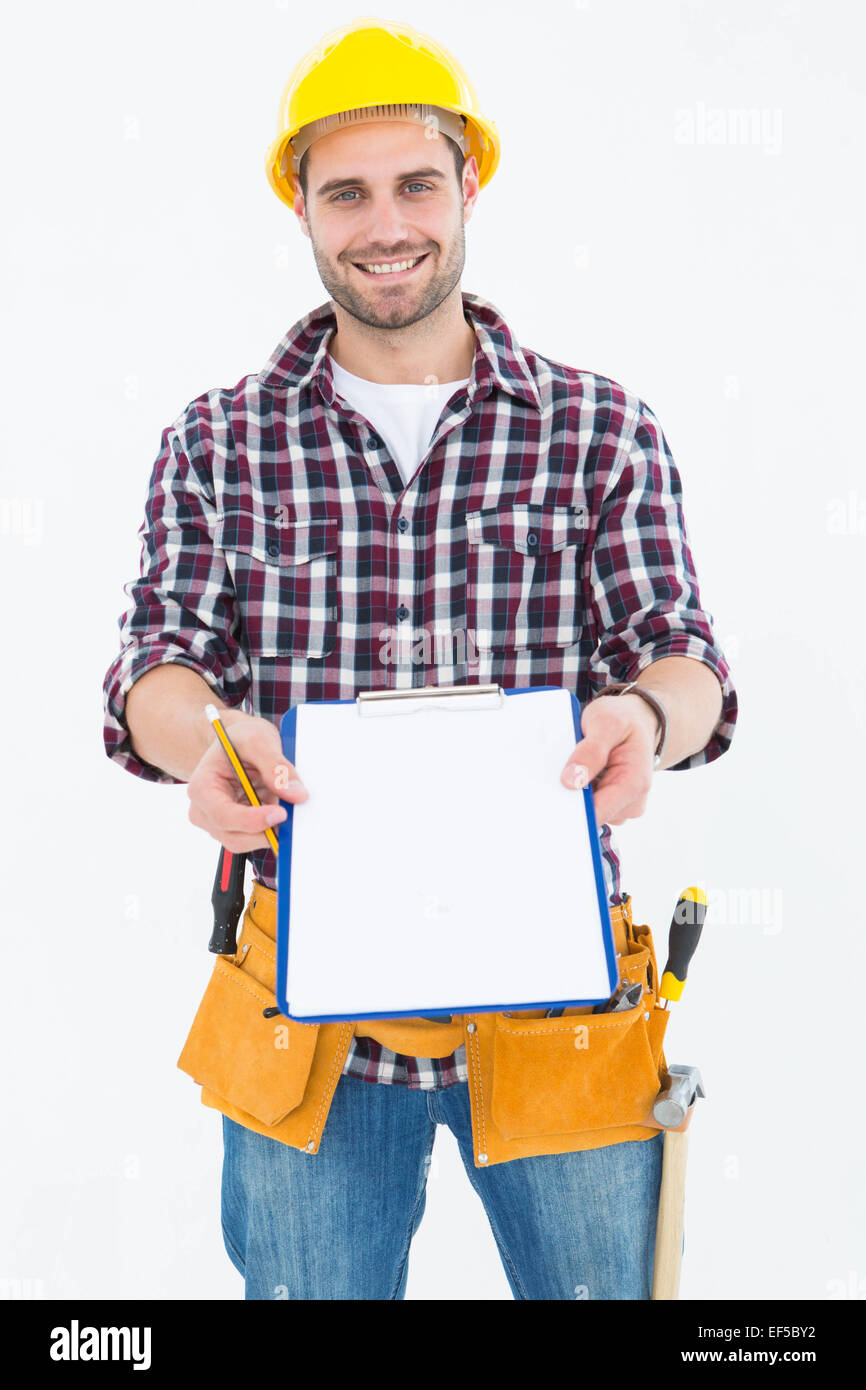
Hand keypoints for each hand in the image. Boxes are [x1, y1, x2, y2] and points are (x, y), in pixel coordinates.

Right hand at [187, 710, 307, 852]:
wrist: (236, 744)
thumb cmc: (240, 740)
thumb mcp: (257, 740)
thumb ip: (275, 766)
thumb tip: (295, 793)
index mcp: (202, 787)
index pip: (223, 815)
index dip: (252, 820)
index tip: (280, 814)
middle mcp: (205, 811)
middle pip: (235, 836)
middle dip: (266, 830)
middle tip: (292, 814)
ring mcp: (218, 823)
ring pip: (247, 842)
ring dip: (270, 830)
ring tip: (284, 804)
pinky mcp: (235, 828)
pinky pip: (255, 838)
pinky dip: (271, 828)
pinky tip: (278, 809)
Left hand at [559, 693, 658, 825]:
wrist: (636, 720)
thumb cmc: (624, 720)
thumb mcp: (607, 723)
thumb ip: (591, 751)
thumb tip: (571, 781)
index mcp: (634, 783)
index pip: (597, 814)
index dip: (572, 810)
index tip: (551, 798)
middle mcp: (631, 802)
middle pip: (589, 816)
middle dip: (571, 796)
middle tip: (562, 768)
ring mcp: (621, 806)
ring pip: (585, 812)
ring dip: (574, 792)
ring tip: (576, 764)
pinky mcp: (610, 804)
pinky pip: (586, 806)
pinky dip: (578, 790)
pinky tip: (579, 771)